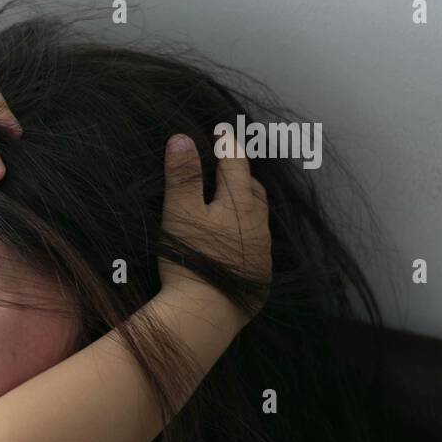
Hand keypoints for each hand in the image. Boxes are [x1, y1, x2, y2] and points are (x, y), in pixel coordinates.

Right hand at [158, 133, 271, 323]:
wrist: (207, 312)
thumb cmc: (190, 258)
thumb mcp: (180, 212)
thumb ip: (182, 175)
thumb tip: (181, 138)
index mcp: (239, 202)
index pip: (235, 163)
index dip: (227, 144)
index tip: (222, 129)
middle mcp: (257, 223)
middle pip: (252, 188)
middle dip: (241, 173)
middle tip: (229, 164)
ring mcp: (262, 251)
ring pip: (258, 216)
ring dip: (248, 202)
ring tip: (235, 199)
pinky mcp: (259, 275)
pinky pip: (257, 245)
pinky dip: (248, 233)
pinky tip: (237, 240)